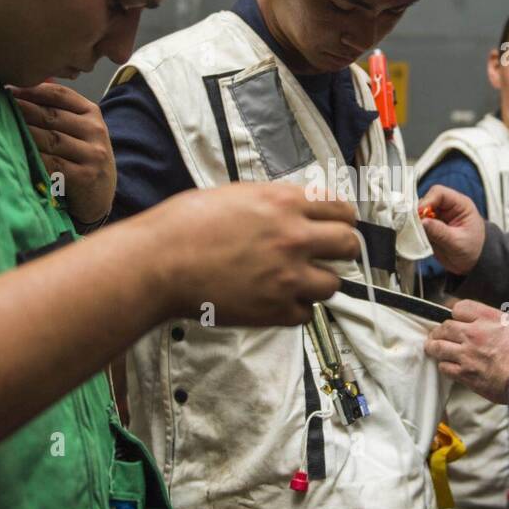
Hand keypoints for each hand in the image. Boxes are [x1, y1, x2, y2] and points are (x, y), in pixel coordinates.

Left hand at [10, 82, 114, 225]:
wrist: (100, 196)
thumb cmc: (80, 159)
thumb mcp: (78, 131)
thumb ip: (57, 113)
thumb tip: (15, 92)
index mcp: (92, 113)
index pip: (60, 94)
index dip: (32, 90)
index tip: (8, 88)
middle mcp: (96, 131)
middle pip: (52, 115)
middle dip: (22, 109)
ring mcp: (93, 154)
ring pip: (50, 139)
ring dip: (23, 132)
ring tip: (0, 126)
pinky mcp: (85, 176)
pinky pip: (52, 163)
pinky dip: (33, 157)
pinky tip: (16, 152)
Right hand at [145, 183, 358, 325]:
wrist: (159, 263)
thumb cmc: (185, 226)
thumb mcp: (236, 195)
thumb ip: (273, 203)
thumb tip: (295, 210)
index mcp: (284, 202)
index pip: (341, 209)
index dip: (341, 219)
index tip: (336, 226)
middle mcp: (294, 237)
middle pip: (349, 244)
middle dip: (341, 249)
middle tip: (328, 254)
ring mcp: (288, 276)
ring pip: (333, 283)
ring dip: (318, 282)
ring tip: (296, 280)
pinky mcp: (275, 309)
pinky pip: (306, 314)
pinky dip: (295, 309)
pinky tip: (277, 300)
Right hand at [418, 185, 486, 275]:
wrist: (472, 263)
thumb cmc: (472, 250)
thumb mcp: (457, 243)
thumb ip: (440, 232)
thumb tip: (422, 222)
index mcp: (460, 205)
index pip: (439, 193)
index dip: (427, 201)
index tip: (419, 214)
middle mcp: (447, 208)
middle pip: (426, 201)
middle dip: (419, 212)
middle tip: (414, 226)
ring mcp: (438, 217)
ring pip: (419, 212)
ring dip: (416, 222)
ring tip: (416, 234)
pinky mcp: (431, 227)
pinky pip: (418, 224)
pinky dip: (415, 230)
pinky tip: (416, 237)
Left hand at [424, 299, 508, 403]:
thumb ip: (495, 322)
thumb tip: (484, 324)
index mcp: (488, 318)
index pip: (460, 307)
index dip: (455, 314)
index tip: (455, 319)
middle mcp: (474, 333)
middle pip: (444, 327)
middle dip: (439, 331)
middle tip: (437, 335)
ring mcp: (467, 354)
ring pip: (438, 347)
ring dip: (434, 347)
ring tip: (433, 348)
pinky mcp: (465, 374)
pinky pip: (444, 367)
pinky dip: (444, 366)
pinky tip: (447, 366)